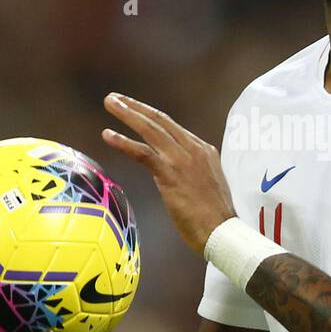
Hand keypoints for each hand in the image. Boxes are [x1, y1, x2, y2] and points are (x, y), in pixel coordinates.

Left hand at [101, 92, 236, 252]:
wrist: (223, 232)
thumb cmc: (216, 218)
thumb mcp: (208, 186)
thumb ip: (194, 173)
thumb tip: (180, 176)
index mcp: (204, 150)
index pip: (172, 127)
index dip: (151, 116)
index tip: (135, 109)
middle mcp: (193, 149)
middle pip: (160, 120)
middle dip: (135, 107)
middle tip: (115, 98)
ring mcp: (181, 160)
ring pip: (150, 130)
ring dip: (127, 114)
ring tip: (110, 103)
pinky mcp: (170, 174)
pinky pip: (142, 153)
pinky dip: (123, 142)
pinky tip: (107, 135)